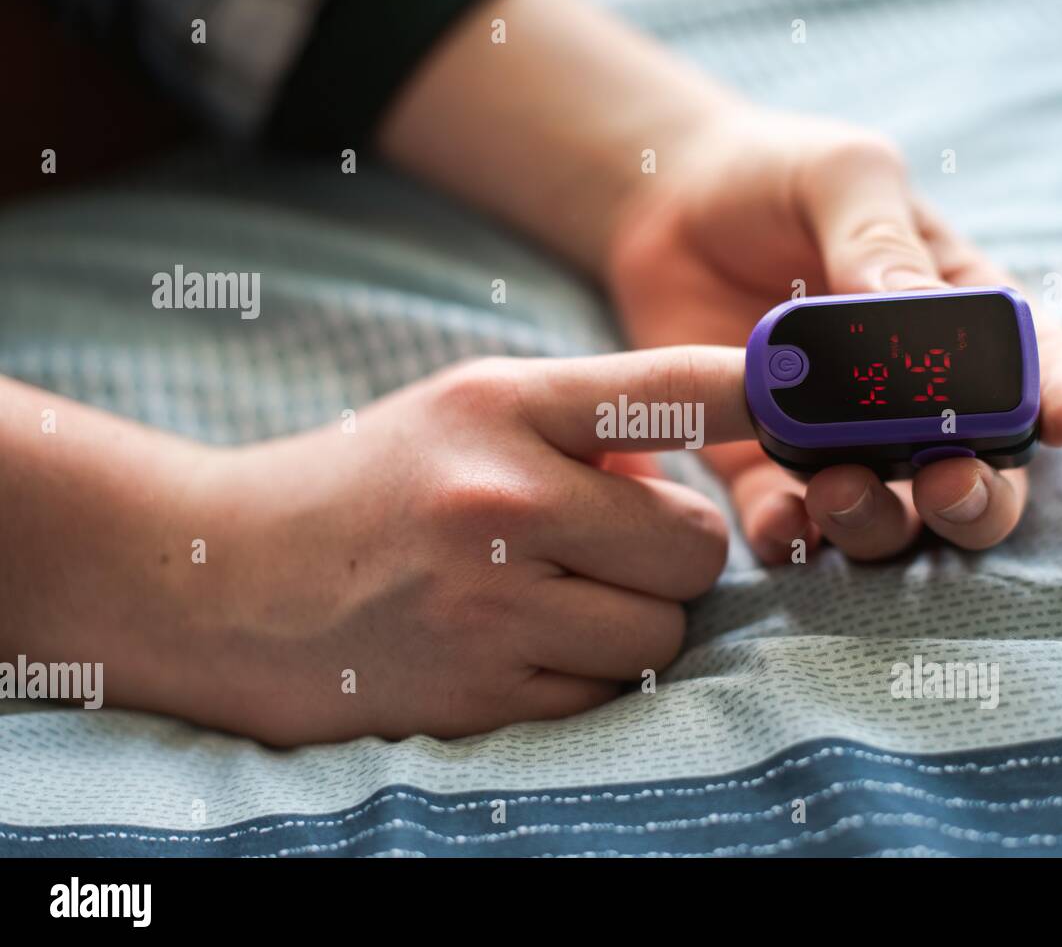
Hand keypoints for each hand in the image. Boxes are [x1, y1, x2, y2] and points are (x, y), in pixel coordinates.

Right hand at [177, 347, 749, 743]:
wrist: (227, 583)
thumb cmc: (369, 485)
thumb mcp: (466, 410)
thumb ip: (586, 422)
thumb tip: (698, 461)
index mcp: (502, 405)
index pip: (672, 385)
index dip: (766, 388)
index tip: (818, 392)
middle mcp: (502, 500)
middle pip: (697, 542)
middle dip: (672, 550)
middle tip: (609, 543)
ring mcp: (491, 605)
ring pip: (664, 628)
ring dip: (636, 618)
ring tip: (560, 594)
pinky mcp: (482, 693)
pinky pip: (608, 688)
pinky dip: (587, 669)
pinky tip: (520, 640)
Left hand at [607, 110, 1061, 563]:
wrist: (667, 205)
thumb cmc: (776, 178)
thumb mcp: (842, 177)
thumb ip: (880, 240)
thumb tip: (916, 309)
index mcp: (960, 318)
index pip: (1039, 366)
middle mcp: (915, 398)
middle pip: (981, 475)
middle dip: (980, 497)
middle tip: (949, 483)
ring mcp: (841, 440)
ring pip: (892, 518)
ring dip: (881, 524)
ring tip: (839, 491)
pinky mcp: (763, 466)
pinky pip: (790, 523)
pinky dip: (791, 535)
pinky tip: (779, 524)